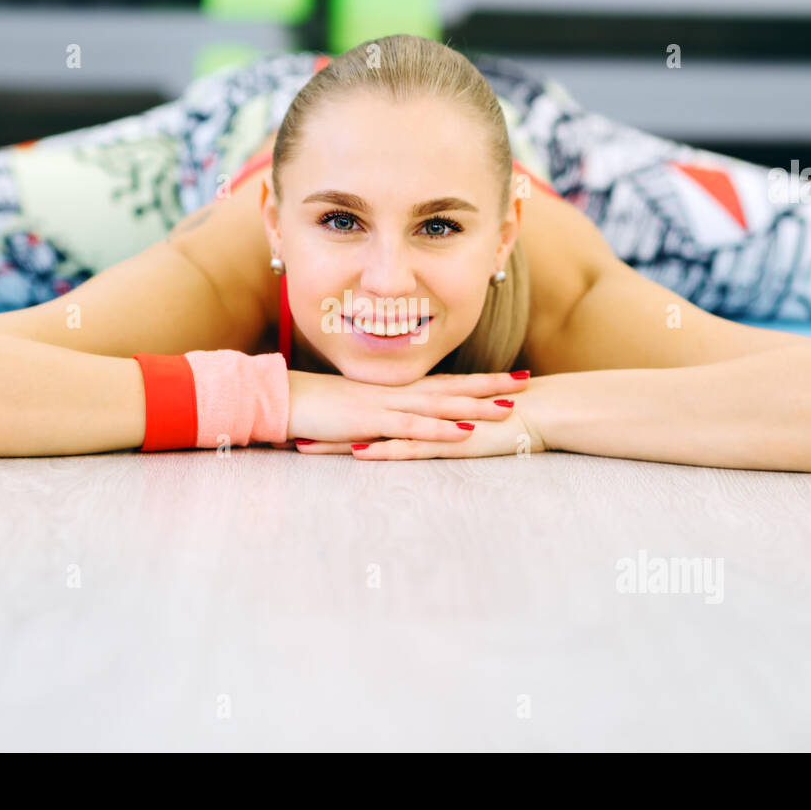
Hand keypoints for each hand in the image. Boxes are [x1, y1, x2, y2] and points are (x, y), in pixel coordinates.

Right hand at [285, 369, 531, 447]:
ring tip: (509, 408)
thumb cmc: (316, 406)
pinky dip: (440, 429)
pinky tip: (463, 432)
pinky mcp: (372, 422)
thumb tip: (400, 424)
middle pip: (452, 387)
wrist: (283, 399)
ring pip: (440, 405)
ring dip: (475, 406)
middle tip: (527, 382)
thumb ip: (381, 415)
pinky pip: (412, 427)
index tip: (509, 377)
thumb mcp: (356, 410)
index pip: (445, 383)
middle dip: (491, 386)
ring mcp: (386, 406)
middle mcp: (397, 393)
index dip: (478, 381)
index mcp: (395, 390)